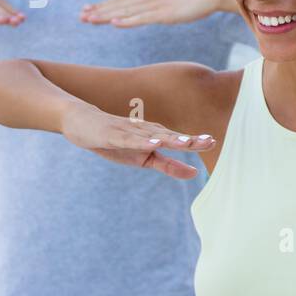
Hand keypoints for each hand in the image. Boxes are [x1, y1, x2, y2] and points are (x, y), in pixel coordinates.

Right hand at [59, 102, 215, 178]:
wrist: (81, 122)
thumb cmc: (115, 140)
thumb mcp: (143, 158)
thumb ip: (169, 165)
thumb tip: (195, 173)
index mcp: (154, 136)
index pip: (178, 140)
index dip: (196, 142)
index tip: (213, 142)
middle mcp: (145, 131)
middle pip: (170, 136)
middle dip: (189, 140)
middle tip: (210, 141)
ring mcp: (129, 132)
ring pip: (152, 136)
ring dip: (170, 139)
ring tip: (187, 143)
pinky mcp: (112, 135)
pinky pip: (129, 139)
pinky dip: (142, 141)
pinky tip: (153, 143)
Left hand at [80, 0, 228, 26]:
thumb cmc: (196, 0)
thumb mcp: (173, 4)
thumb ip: (160, 8)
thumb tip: (151, 13)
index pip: (123, 1)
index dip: (104, 6)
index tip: (87, 11)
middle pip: (120, 5)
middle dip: (99, 10)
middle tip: (80, 16)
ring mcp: (156, 5)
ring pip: (126, 11)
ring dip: (107, 15)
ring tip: (89, 19)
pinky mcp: (166, 13)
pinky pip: (143, 18)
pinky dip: (128, 20)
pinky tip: (115, 23)